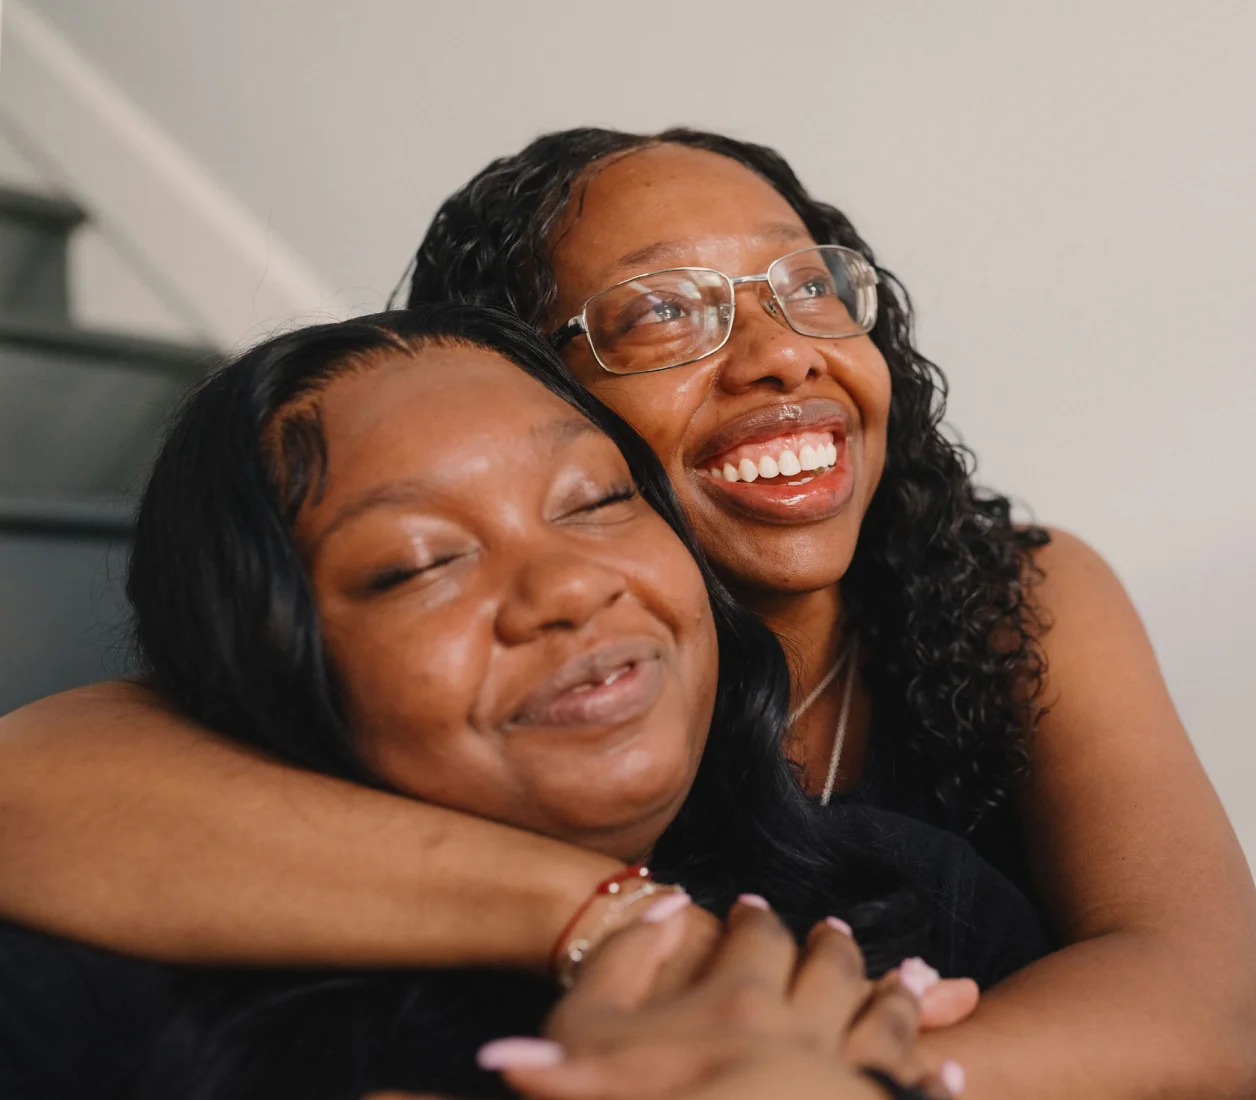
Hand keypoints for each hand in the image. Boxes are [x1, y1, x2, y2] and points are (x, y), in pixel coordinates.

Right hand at [483, 896, 965, 1098]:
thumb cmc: (610, 1095)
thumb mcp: (583, 1024)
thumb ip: (625, 958)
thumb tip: (674, 904)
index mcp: (738, 1001)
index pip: (759, 938)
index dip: (756, 920)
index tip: (756, 910)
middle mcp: (800, 1036)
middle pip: (834, 973)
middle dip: (836, 949)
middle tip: (836, 933)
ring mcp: (838, 1085)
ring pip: (883, 1029)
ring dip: (896, 1000)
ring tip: (909, 983)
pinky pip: (907, 1091)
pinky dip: (930, 1078)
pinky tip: (949, 1072)